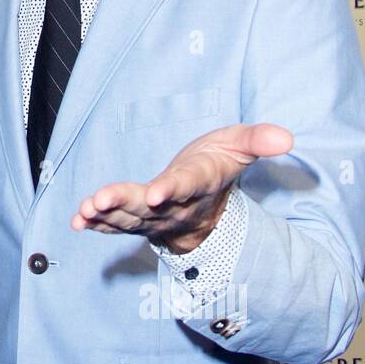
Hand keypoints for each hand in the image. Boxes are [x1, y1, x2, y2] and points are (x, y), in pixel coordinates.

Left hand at [71, 122, 292, 250]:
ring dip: (105, 215)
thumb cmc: (218, 165)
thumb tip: (286, 137)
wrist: (207, 202)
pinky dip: (97, 224)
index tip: (155, 193)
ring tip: (85, 210)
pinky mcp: (136, 219)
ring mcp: (153, 217)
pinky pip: (116, 225)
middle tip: (99, 201)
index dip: (170, 190)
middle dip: (123, 203)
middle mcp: (174, 205)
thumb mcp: (240, 146)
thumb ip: (258, 140)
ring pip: (128, 218)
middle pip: (148, 207)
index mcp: (199, 183)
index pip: (185, 186)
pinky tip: (78, 221)